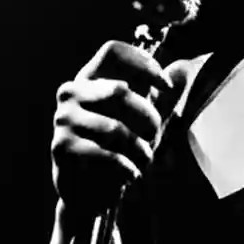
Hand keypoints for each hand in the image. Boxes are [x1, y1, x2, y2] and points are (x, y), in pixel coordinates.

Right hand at [50, 41, 184, 219]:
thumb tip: (182, 70)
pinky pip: (104, 154)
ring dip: (139, 149)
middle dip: (148, 116)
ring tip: (145, 160)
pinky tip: (133, 174)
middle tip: (155, 135)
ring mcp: (63, 119)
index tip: (166, 86)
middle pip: (120, 90)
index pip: (112, 51)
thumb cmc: (119, 148)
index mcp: (90, 78)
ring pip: (114, 128)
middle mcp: (71, 92)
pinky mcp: (61, 147)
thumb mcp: (143, 120)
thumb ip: (160, 97)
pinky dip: (126, 166)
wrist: (90, 192)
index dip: (143, 63)